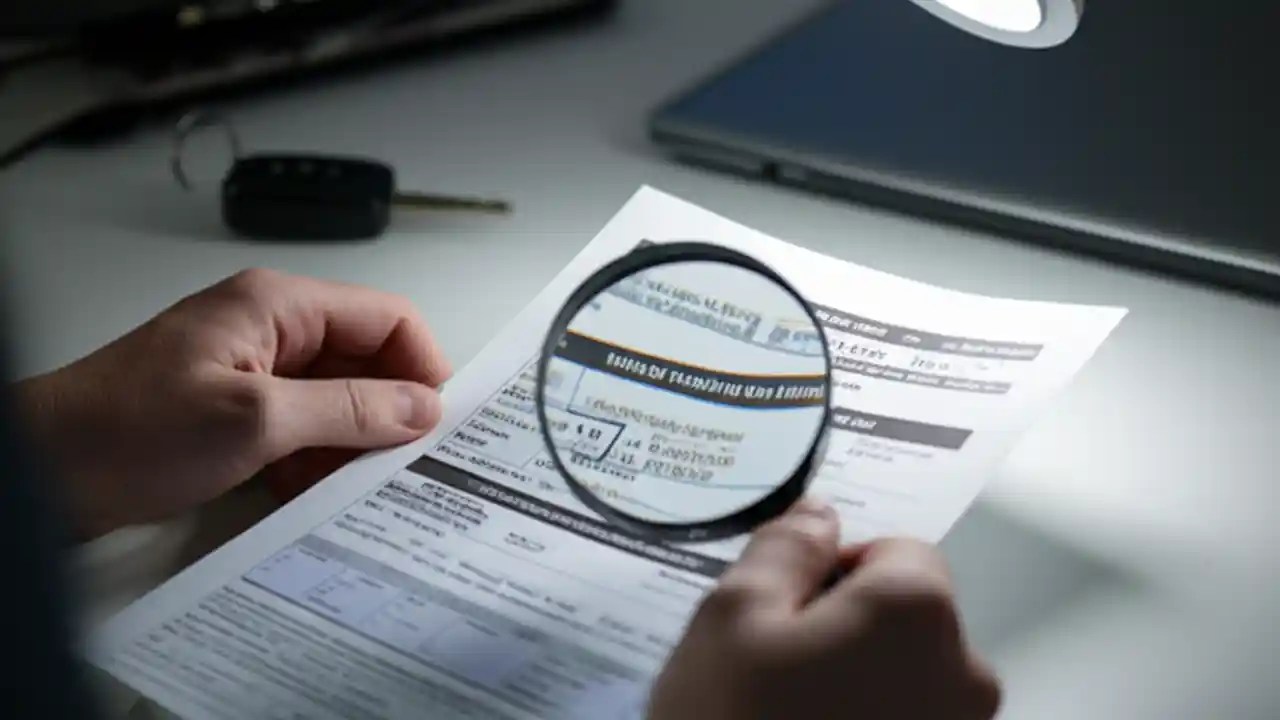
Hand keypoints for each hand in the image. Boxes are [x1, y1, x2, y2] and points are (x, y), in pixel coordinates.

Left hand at [14, 268, 450, 539]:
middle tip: (402, 465)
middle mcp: (270, 329)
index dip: (422, 367)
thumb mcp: (255, 421)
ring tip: (351, 486)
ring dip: (351, 443)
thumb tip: (422, 407)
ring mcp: (252, 370)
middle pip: (365, 360)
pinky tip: (310, 493)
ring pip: (337, 398)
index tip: (435, 424)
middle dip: (388, 413)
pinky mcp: (235, 409)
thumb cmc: (123, 432)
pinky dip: (315, 460)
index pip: (386, 319)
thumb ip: (348, 410)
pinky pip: (302, 427)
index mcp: (277, 306)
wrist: (41, 471)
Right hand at [649, 501, 1000, 719]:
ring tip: (787, 718)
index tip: (782, 618)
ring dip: (859, 685)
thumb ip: (786, 548)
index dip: (833, 573)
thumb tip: (821, 515)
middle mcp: (963, 674)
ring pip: (907, 679)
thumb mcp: (732, 617)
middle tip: (776, 674)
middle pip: (909, 619)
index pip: (895, 551)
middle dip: (849, 630)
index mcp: (917, 613)